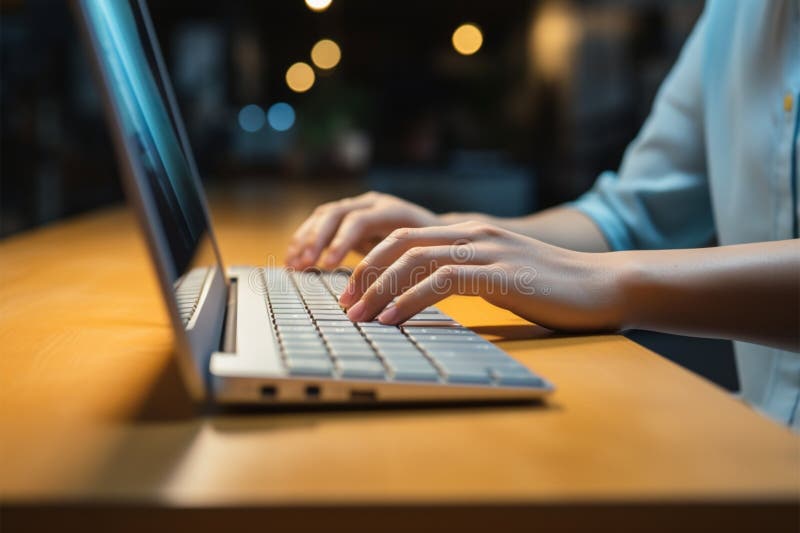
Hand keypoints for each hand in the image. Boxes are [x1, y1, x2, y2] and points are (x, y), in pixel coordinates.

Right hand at [286, 191, 439, 269]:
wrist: (441, 231)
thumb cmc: (435, 250)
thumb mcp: (425, 257)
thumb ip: (404, 269)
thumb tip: (385, 296)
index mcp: (393, 211)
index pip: (359, 220)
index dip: (341, 242)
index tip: (327, 265)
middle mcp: (373, 203)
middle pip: (336, 214)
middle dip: (316, 240)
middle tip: (303, 265)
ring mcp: (359, 205)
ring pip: (325, 215)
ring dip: (306, 239)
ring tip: (293, 264)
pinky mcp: (349, 216)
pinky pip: (321, 222)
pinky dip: (306, 239)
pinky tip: (294, 259)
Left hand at [339, 221, 625, 331]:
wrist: (604, 285)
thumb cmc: (553, 289)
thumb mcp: (500, 275)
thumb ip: (466, 276)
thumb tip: (425, 297)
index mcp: (469, 233)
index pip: (405, 240)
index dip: (372, 264)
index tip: (351, 293)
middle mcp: (472, 233)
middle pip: (399, 244)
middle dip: (364, 274)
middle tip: (343, 305)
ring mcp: (486, 250)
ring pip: (414, 260)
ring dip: (379, 290)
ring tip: (357, 318)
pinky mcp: (499, 273)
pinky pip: (442, 281)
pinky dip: (410, 300)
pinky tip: (392, 320)